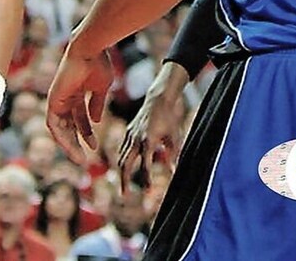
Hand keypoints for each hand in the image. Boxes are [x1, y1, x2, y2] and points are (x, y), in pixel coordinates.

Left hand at [45, 44, 113, 164]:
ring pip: (60, 127)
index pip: (79, 118)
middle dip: (76, 142)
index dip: (86, 133)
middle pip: (69, 124)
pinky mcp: (53, 99)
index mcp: (78, 92)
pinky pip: (53, 123)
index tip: (94, 146)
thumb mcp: (102, 88)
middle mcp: (67, 96)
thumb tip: (96, 122)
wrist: (89, 50)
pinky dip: (60, 136)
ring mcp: (58, 98)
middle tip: (84, 159)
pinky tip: (70, 147)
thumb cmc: (98, 64)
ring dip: (68, 144)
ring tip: (80, 159)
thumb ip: (97, 104)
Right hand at [118, 63, 188, 193]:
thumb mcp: (174, 137)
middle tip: (124, 196)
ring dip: (122, 172)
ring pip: (122, 156)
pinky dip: (122, 160)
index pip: (145, 165)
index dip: (146, 179)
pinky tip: (124, 168)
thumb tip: (173, 172)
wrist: (158, 99)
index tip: (149, 192)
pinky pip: (123, 149)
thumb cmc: (169, 118)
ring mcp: (130, 134)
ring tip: (124, 188)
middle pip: (125, 163)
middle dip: (124, 179)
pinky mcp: (129, 131)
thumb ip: (173, 155)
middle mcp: (136, 138)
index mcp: (148, 140)